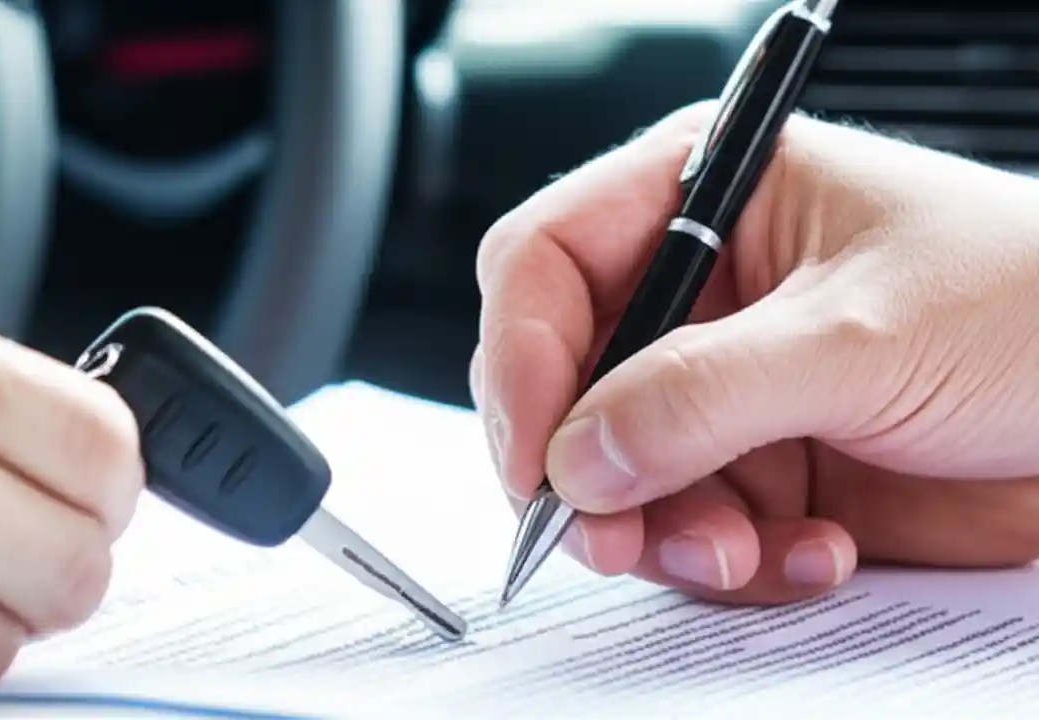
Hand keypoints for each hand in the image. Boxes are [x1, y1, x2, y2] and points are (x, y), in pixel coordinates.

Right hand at [471, 101, 1038, 605]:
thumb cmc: (1036, 303)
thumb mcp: (860, 337)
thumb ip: (702, 394)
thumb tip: (576, 456)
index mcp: (704, 199)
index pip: (544, 264)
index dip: (520, 358)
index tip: (534, 455)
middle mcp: (696, 293)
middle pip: (561, 382)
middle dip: (586, 469)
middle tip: (611, 535)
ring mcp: (721, 385)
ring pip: (616, 473)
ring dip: (666, 531)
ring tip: (744, 551)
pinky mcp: (757, 464)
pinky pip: (689, 525)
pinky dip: (735, 560)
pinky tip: (811, 551)